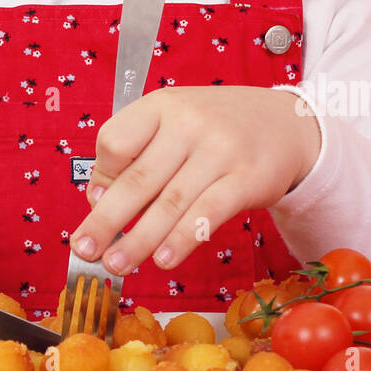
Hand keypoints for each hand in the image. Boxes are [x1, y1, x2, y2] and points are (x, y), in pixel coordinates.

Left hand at [67, 86, 319, 275]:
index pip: (115, 140)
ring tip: (117, 264)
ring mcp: (219, 149)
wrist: (286, 124)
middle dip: (106, 220)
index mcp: (161, 105)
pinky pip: (207, 213)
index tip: (96, 200)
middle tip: (84, 250)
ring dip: (139, 240)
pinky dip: (182, 240)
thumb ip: (136, 155)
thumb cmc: (216, 129)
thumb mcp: (172, 125)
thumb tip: (97, 198)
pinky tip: (164, 260)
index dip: (101, 175)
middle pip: (138, 178)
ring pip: (170, 202)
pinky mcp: (246, 178)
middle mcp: (188, 123)